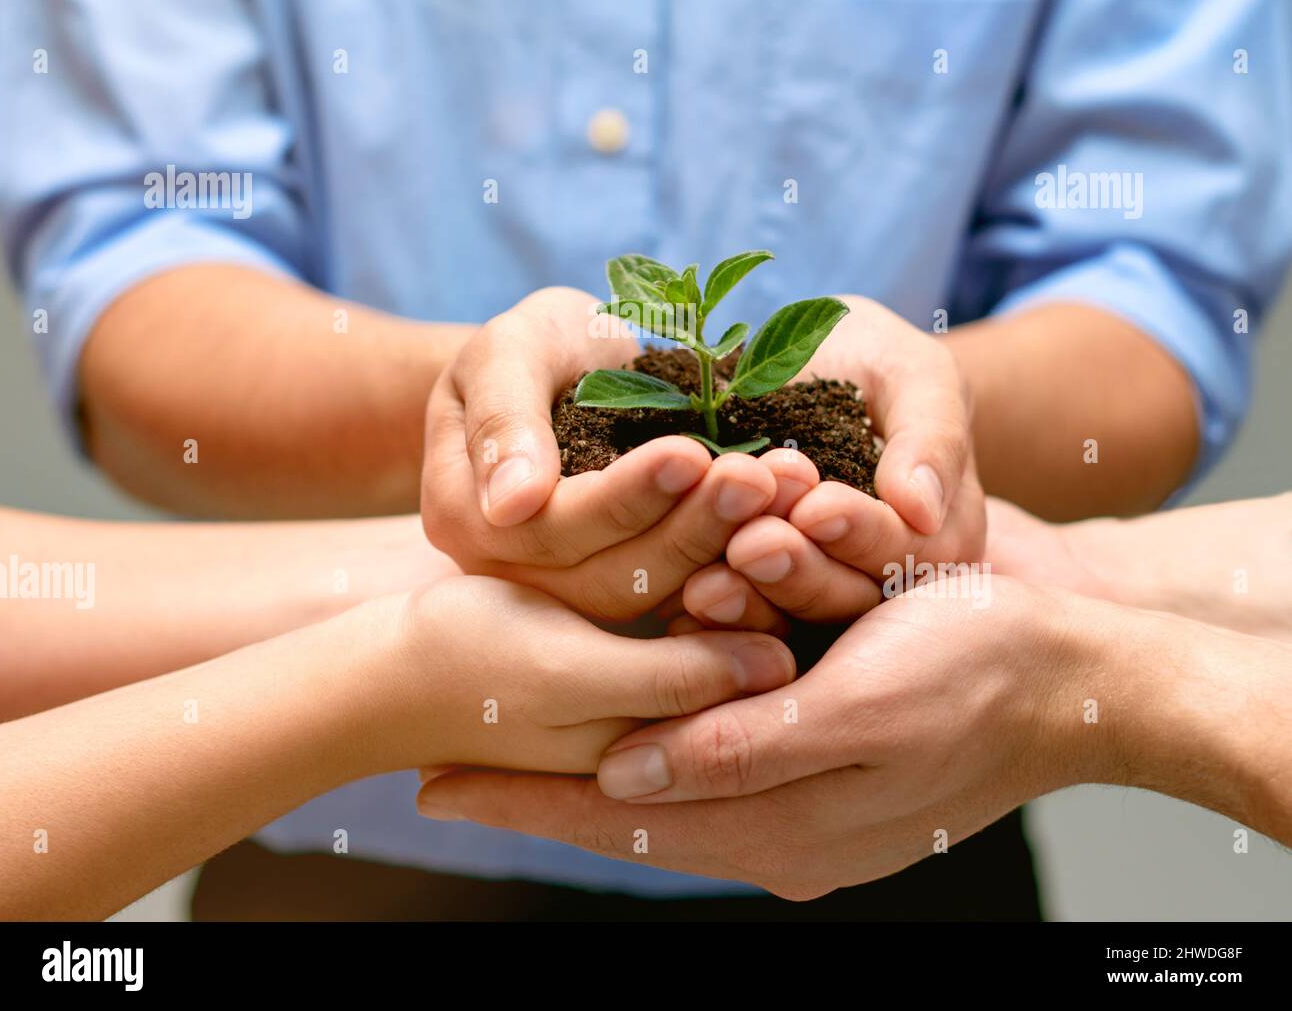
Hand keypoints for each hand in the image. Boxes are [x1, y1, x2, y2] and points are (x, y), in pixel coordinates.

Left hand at [414, 576, 1109, 896]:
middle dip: (532, 795)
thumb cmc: (971, 675)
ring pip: (657, 800)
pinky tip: (606, 747)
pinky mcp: (815, 778)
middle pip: (624, 820)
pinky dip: (646, 761)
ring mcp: (797, 813)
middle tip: (440, 780)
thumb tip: (622, 782)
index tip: (436, 787)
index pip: (622, 821)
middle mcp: (777, 831)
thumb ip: (739, 752)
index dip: (525, 801)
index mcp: (783, 824)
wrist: (1070, 683)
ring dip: (578, 780)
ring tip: (495, 762)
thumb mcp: (857, 711)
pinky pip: (706, 777)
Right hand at [421, 287, 804, 619]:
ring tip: (783, 490)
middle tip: (760, 479)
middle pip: (608, 573)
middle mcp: (514, 576)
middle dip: (690, 524)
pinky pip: (683, 592)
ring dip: (723, 544)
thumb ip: (504, 417)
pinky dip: (736, 559)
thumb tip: (510, 504)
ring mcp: (571, 592)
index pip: (553, 524)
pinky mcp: (626, 590)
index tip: (688, 454)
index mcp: (469, 518)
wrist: (565, 368)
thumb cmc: (532, 347)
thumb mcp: (506, 352)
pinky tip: (790, 523)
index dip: (623, 495)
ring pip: (654, 591)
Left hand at [680, 298, 985, 628]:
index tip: (814, 508)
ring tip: (704, 586)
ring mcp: (818, 591)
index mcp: (937, 534)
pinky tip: (679, 604)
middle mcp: (883, 577)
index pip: (910, 550)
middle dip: (799, 571)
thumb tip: (922, 507)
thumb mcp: (913, 375)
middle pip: (849, 596)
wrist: (804, 361)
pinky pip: (741, 620)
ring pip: (792, 617)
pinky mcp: (760, 595)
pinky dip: (712, 618)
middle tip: (749, 548)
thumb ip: (930, 433)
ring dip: (749, 603)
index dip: (863, 532)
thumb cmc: (873, 360)